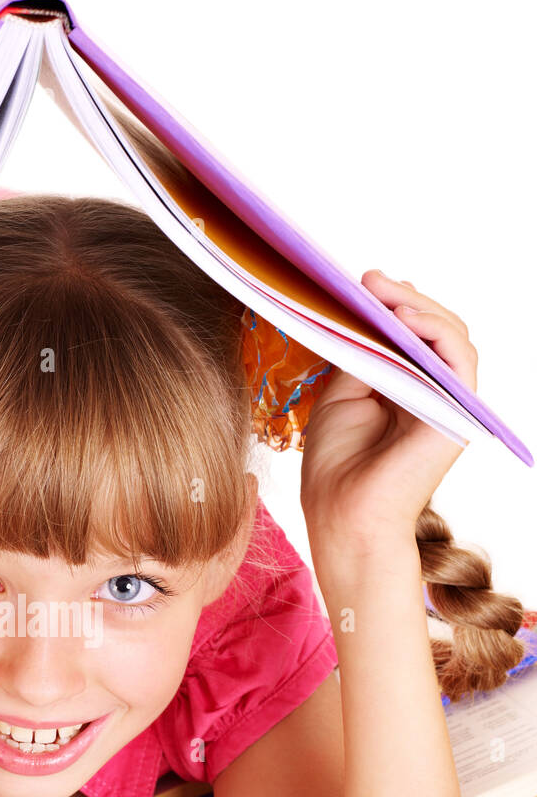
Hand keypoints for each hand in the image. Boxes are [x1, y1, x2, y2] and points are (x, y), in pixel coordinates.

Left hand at [299, 270, 477, 564]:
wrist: (343, 515)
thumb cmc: (336, 468)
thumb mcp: (341, 396)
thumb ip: (360, 356)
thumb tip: (367, 314)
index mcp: (403, 392)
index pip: (410, 337)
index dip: (391, 306)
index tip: (361, 285)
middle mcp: (431, 395)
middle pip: (432, 331)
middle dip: (403, 299)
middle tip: (369, 281)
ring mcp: (447, 403)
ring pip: (450, 337)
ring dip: (418, 307)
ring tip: (383, 292)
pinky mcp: (457, 413)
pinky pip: (460, 357)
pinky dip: (436, 331)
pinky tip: (405, 317)